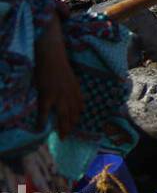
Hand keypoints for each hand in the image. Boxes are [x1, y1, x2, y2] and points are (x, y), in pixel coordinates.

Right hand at [35, 19, 82, 137]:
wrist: (52, 54)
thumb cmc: (58, 62)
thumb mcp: (69, 76)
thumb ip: (71, 87)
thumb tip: (69, 94)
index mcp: (76, 89)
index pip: (79, 107)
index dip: (77, 116)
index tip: (75, 124)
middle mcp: (71, 95)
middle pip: (72, 114)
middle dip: (70, 126)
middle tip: (67, 136)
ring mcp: (60, 96)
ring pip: (63, 116)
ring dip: (62, 128)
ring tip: (61, 137)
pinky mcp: (48, 95)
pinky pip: (45, 112)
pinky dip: (43, 121)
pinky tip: (41, 129)